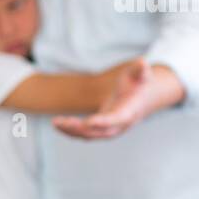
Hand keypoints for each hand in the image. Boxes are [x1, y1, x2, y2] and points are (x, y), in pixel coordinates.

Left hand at [53, 58, 177, 139]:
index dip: (103, 121)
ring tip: (56, 123)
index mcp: (130, 112)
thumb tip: (142, 63)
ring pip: (89, 135)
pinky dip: (71, 131)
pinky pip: (85, 134)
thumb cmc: (138, 84)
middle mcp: (120, 125)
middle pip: (99, 132)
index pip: (117, 119)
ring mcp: (110, 129)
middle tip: (62, 122)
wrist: (142, 98)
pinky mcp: (100, 129)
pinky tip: (58, 124)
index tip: (89, 122)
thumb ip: (140, 70)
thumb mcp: (141, 74)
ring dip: (71, 131)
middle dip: (80, 129)